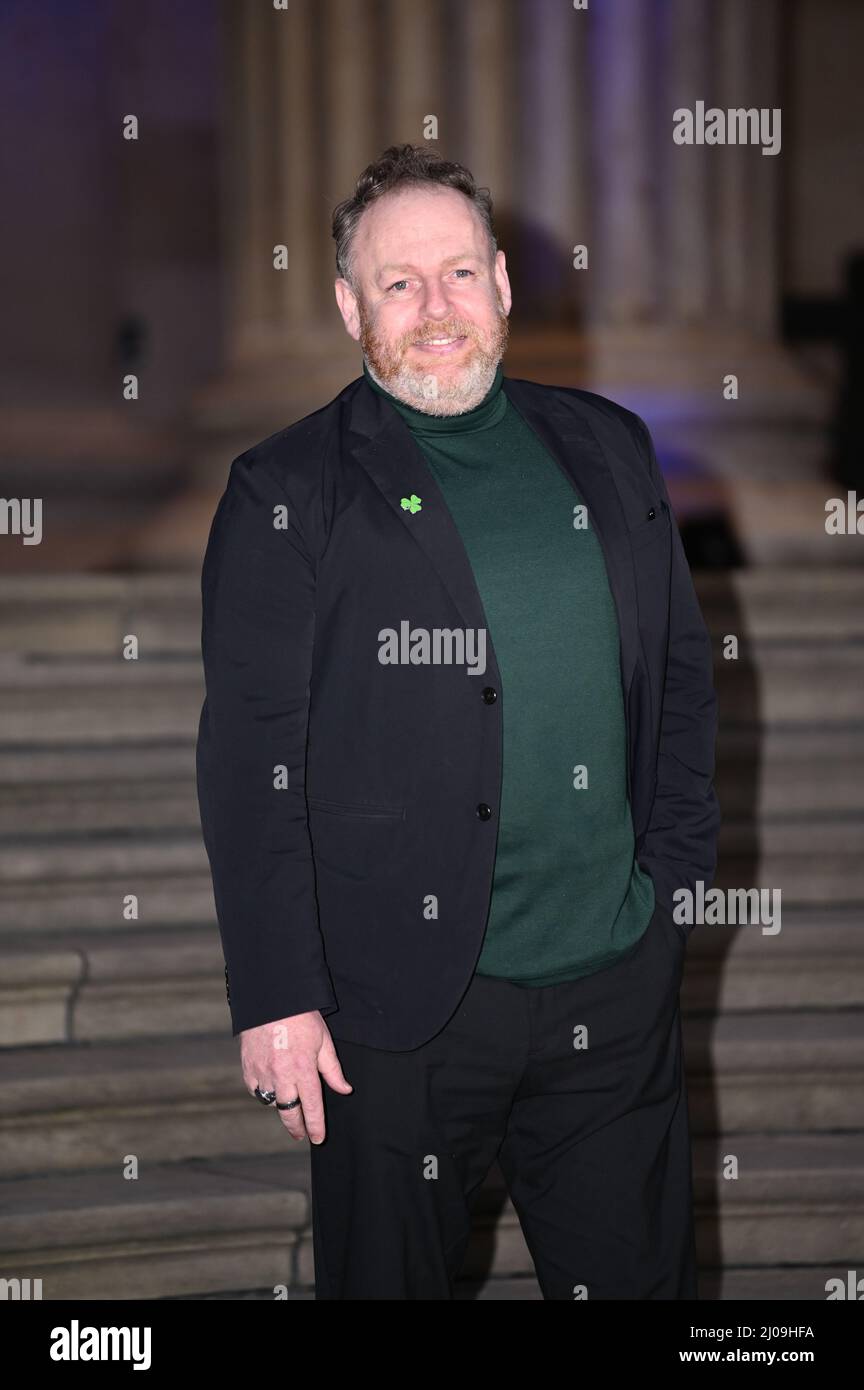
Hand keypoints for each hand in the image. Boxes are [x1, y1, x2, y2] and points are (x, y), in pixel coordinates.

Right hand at [240, 1011, 352, 1143]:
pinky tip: (270, 1088)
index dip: (315, 1126)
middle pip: (288, 1112)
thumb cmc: (301, 1018)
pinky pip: (255, 1089)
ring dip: (280, 1106)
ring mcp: (262, 1073)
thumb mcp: (324, 1042)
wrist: (271, 1000)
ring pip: (271, 1102)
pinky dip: (263, 1092)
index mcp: (304, 1069)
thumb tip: (344, 1090)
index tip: (317, 1138)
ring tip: (288, 1104)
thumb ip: (333, 1070)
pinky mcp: (247, 1068)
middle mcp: (282, 1075)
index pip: (312, 1107)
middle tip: (301, 1134)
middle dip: (296, 1127)